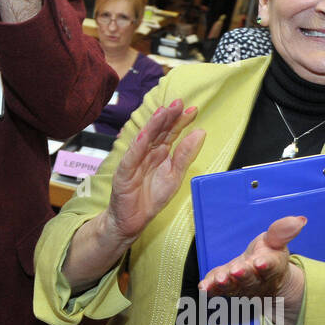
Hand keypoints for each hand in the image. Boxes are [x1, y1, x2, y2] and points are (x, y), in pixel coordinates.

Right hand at [102, 99, 205, 241]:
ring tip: (163, 112)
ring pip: (144, 140)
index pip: (170, 132)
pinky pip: (131, 157)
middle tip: (179, 103)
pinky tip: (145, 135)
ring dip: (153, 126)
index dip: (180, 121)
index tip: (193, 110)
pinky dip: (138, 146)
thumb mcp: (175, 175)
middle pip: (158, 132)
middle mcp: (146, 153)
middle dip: (168, 117)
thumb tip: (200, 133)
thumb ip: (185, 155)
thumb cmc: (151, 197)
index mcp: (159, 153)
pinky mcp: (124, 173)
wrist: (133, 221)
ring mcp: (134, 161)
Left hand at [199, 216, 307, 324]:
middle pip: (250, 279)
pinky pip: (217, 291)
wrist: (262, 281)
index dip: (265, 264)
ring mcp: (240, 287)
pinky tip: (204, 287)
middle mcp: (256, 280)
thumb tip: (300, 220)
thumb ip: (282, 231)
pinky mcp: (225, 289)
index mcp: (272, 266)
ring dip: (225, 284)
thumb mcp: (276, 242)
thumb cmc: (268, 256)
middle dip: (243, 275)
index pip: (271, 266)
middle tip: (236, 271)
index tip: (260, 262)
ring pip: (233, 287)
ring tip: (219, 280)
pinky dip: (211, 289)